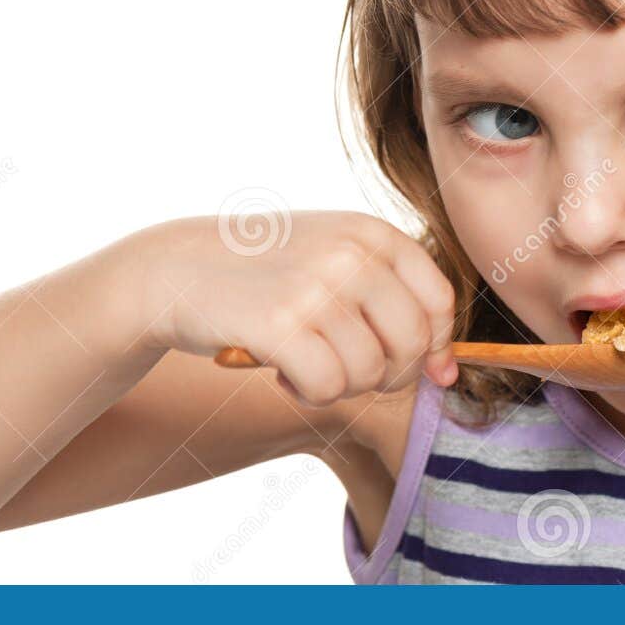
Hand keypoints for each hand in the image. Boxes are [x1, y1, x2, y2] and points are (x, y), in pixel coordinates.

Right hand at [132, 210, 459, 404]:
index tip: (414, 369)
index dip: (432, 347)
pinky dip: (307, 393)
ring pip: (369, 373)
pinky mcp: (279, 323)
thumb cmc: (264, 274)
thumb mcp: (334, 258)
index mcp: (372, 232)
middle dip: (383, 374)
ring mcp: (316, 286)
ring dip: (338, 385)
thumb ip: (392, 300)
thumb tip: (448, 373)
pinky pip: (329, 388)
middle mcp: (351, 253)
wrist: (176, 269)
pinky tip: (281, 371)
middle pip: (410, 345)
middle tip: (342, 367)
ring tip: (303, 361)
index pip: (439, 301)